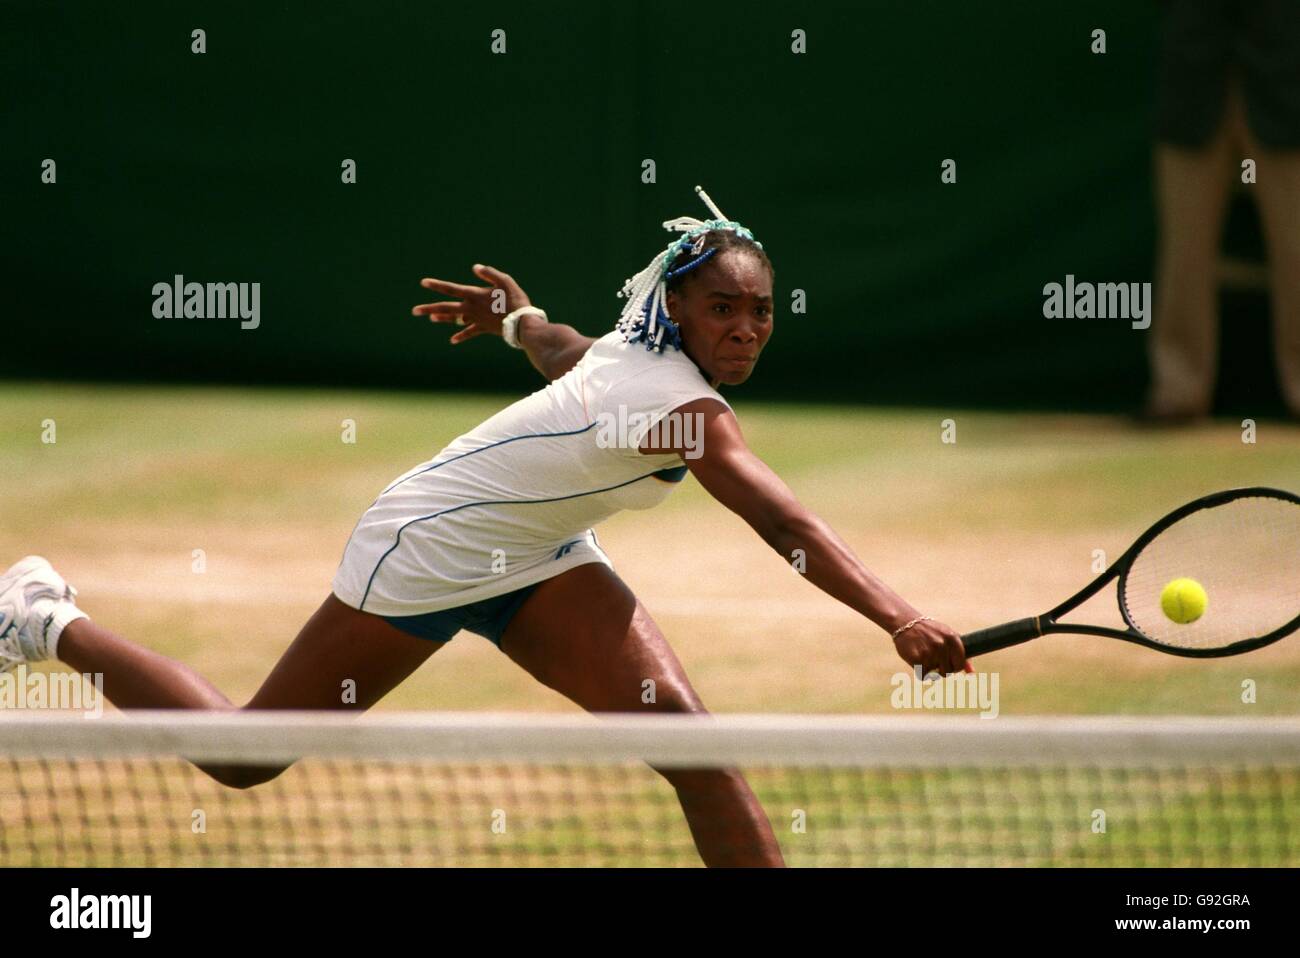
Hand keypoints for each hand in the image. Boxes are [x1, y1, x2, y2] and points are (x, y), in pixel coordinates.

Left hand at [411, 264, 530, 344]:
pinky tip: (452, 340)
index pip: (451, 288)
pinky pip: (469, 333)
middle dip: (429, 308)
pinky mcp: (483, 328)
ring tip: (430, 318)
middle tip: (414, 311)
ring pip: (455, 320)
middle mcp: (471, 308)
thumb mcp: (505, 281)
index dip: (437, 285)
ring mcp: (476, 319)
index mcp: (474, 295)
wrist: (523, 324)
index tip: (423, 283)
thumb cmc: (515, 300)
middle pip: (446, 308)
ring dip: (442, 319)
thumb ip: (489, 273)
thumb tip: (475, 267)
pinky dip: (461, 336)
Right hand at [891, 617, 969, 674]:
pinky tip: (916, 658)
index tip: (948, 664)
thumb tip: (971, 673)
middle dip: (940, 669)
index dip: (954, 667)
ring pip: (934, 675)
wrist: (905, 622)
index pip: (959, 664)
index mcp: (953, 639)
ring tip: (923, 655)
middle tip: (932, 659)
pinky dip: (919, 671)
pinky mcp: (917, 659)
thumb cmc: (930, 631)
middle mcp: (942, 645)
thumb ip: (961, 654)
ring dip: (928, 669)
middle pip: (947, 672)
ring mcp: (929, 652)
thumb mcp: (948, 636)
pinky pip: (922, 675)